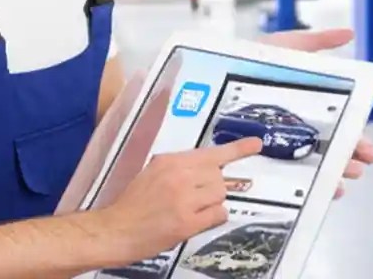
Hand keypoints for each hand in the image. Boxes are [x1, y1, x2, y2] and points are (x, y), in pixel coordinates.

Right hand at [95, 137, 261, 264]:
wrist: (115, 230)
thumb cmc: (133, 204)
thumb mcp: (153, 172)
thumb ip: (179, 167)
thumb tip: (208, 167)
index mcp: (170, 161)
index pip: (211, 153)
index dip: (237, 149)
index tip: (257, 144)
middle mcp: (180, 176)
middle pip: (219, 176)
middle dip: (212, 188)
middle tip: (193, 198)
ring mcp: (185, 199)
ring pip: (221, 194)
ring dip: (211, 204)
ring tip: (190, 210)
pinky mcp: (187, 222)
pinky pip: (218, 214)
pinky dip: (212, 218)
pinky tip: (194, 221)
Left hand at [257, 27, 372, 197]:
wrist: (213, 75)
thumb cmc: (252, 60)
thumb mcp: (288, 46)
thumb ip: (319, 41)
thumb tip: (348, 34)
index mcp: (308, 107)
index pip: (338, 127)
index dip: (355, 138)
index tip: (367, 148)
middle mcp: (295, 127)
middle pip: (329, 149)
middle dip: (349, 159)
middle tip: (360, 165)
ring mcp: (278, 145)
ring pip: (313, 165)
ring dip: (334, 173)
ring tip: (345, 175)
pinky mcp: (259, 158)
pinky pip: (286, 179)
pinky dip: (307, 186)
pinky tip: (321, 189)